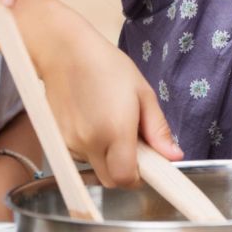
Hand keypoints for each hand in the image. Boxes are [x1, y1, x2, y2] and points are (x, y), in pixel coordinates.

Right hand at [36, 20, 182, 187]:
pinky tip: (93, 121)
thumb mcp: (142, 93)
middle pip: (110, 180)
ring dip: (107, 158)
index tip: (146, 163)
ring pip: (95, 168)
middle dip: (124, 171)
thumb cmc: (107, 66)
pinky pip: (80, 156)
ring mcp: (70, 143)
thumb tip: (173, 156)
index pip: (126, 179)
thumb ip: (158, 129)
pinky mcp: (58, 139)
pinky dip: (91, 148)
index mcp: (115, 131)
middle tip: (131, 145)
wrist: (65, 52)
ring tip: (109, 124)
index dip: (138, 177)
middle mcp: (90, 142)